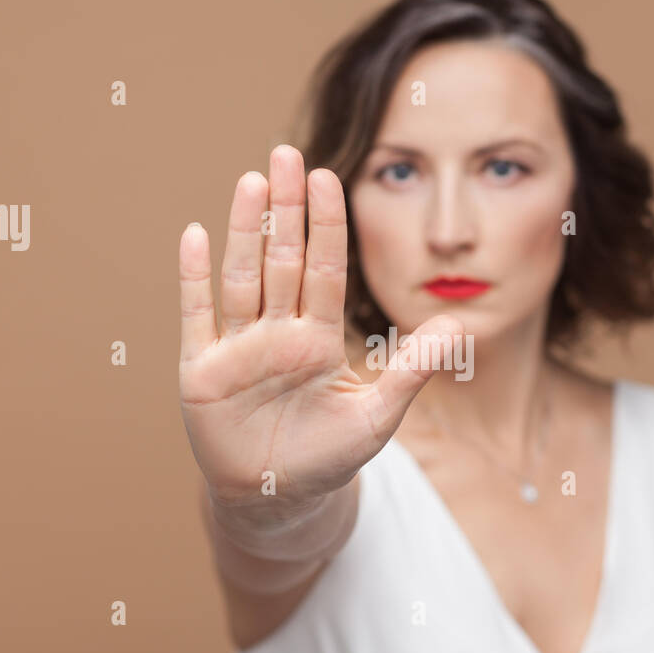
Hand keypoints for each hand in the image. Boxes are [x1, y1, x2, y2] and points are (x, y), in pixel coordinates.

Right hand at [179, 144, 461, 513]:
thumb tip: (459, 326)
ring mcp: (239, 347)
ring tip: (253, 181)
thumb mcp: (378, 417)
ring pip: (243, 278)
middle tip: (288, 153)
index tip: (330, 177)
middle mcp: (277, 332)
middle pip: (282, 259)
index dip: (327, 225)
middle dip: (287, 209)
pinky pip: (198, 316)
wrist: (278, 500)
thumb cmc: (328, 456)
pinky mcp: (203, 370)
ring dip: (246, 231)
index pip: (325, 270)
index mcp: (318, 337)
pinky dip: (194, 278)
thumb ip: (412, 371)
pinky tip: (195, 235)